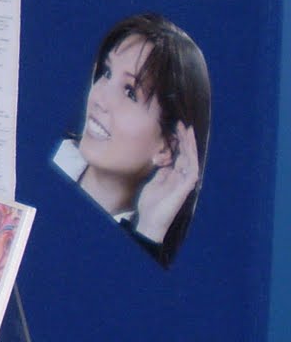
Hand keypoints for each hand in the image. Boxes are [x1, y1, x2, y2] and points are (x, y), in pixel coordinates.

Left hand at [134, 121, 199, 245]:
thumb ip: (162, 171)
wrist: (150, 218)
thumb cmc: (151, 202)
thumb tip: (165, 160)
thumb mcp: (154, 182)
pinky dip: (191, 156)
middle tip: (181, 123)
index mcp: (174, 174)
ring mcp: (186, 180)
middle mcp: (182, 175)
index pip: (179, 154)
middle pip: (186, 153)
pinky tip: (189, 145)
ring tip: (186, 129)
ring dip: (189, 143)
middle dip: (184, 138)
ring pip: (190, 157)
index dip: (177, 141)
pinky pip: (192, 167)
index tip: (174, 127)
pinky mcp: (187, 185)